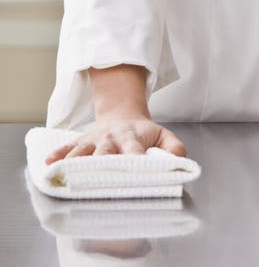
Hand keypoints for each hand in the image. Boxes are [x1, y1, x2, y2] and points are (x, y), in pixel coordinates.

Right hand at [44, 116, 186, 163]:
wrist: (122, 114)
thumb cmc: (143, 131)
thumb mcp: (163, 135)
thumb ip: (174, 148)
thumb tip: (177, 161)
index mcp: (132, 136)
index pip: (133, 149)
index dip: (134, 158)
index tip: (134, 168)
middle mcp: (111, 138)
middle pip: (105, 150)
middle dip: (101, 161)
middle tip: (96, 174)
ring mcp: (95, 139)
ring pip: (83, 149)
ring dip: (75, 160)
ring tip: (66, 171)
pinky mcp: (82, 141)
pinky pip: (68, 146)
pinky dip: (58, 154)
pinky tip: (49, 162)